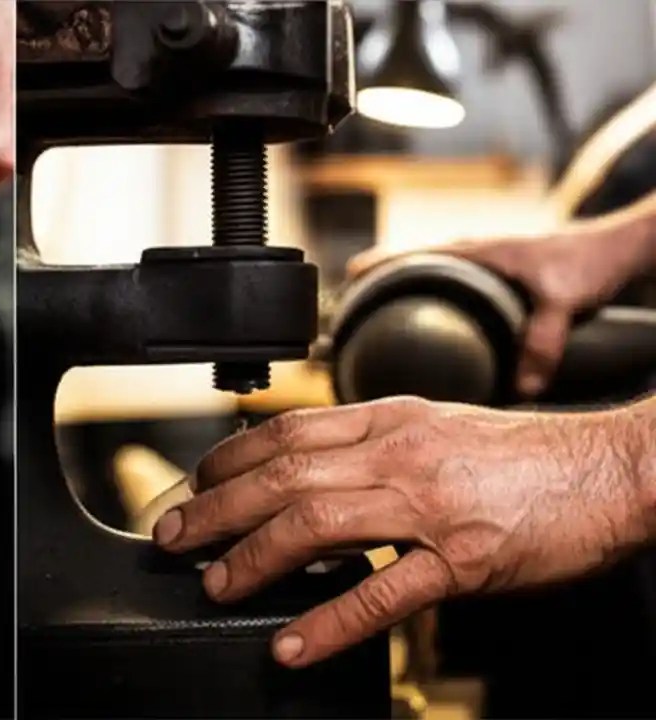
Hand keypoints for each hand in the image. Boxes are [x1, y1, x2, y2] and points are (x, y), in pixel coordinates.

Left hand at [153, 397, 654, 667]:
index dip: (227, 460)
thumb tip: (306, 466)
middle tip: (172, 536)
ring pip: (314, 524)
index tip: (192, 484)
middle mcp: (398, 454)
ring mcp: (429, 506)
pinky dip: (327, 622)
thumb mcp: (435, 426)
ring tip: (214, 585)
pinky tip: (291, 644)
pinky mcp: (463, 559)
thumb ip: (371, 442)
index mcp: (389, 419)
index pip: (285, 432)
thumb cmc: (524, 455)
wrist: (611, 470)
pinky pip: (380, 594)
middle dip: (215, 508)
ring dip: (252, 559)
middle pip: (281, 475)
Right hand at [347, 223, 654, 396]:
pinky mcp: (498, 281)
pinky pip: (452, 292)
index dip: (374, 269)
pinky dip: (433, 305)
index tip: (344, 284)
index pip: (409, 255)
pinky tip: (431, 331)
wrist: (622, 248)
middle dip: (377, 286)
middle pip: (409, 267)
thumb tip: (520, 388)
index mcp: (475, 252)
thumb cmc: (590, 259)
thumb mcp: (563, 302)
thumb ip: (540, 344)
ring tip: (378, 324)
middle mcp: (473, 255)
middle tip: (348, 312)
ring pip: (430, 279)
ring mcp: (484, 267)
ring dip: (404, 295)